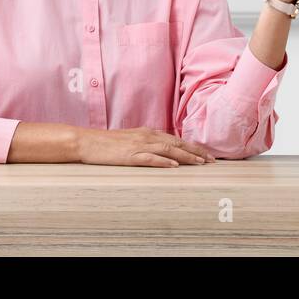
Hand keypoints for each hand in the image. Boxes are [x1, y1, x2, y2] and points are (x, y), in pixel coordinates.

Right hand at [76, 127, 215, 166]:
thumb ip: (146, 144)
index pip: (176, 139)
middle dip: (196, 152)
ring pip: (168, 150)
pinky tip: (174, 166)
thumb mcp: (130, 140)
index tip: (206, 154)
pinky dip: (164, 161)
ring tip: (200, 163)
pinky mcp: (129, 155)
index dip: (192, 147)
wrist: (86, 141)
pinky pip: (150, 158)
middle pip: (177, 143)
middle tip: (212, 160)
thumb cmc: (106, 143)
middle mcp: (146, 136)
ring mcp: (138, 146)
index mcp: (147, 132)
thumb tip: (162, 152)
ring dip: (186, 156)